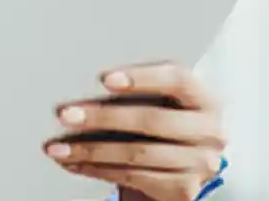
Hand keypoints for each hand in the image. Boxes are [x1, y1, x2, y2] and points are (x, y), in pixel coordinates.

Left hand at [44, 62, 226, 200]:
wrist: (174, 170)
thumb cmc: (160, 127)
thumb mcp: (159, 103)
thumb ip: (137, 92)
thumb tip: (83, 84)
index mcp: (204, 99)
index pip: (177, 79)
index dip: (142, 78)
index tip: (104, 79)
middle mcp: (209, 131)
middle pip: (152, 120)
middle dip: (103, 117)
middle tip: (66, 114)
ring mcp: (200, 164)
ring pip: (137, 153)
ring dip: (90, 149)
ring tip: (59, 146)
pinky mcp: (183, 190)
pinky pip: (133, 177)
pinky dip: (97, 169)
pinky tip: (74, 162)